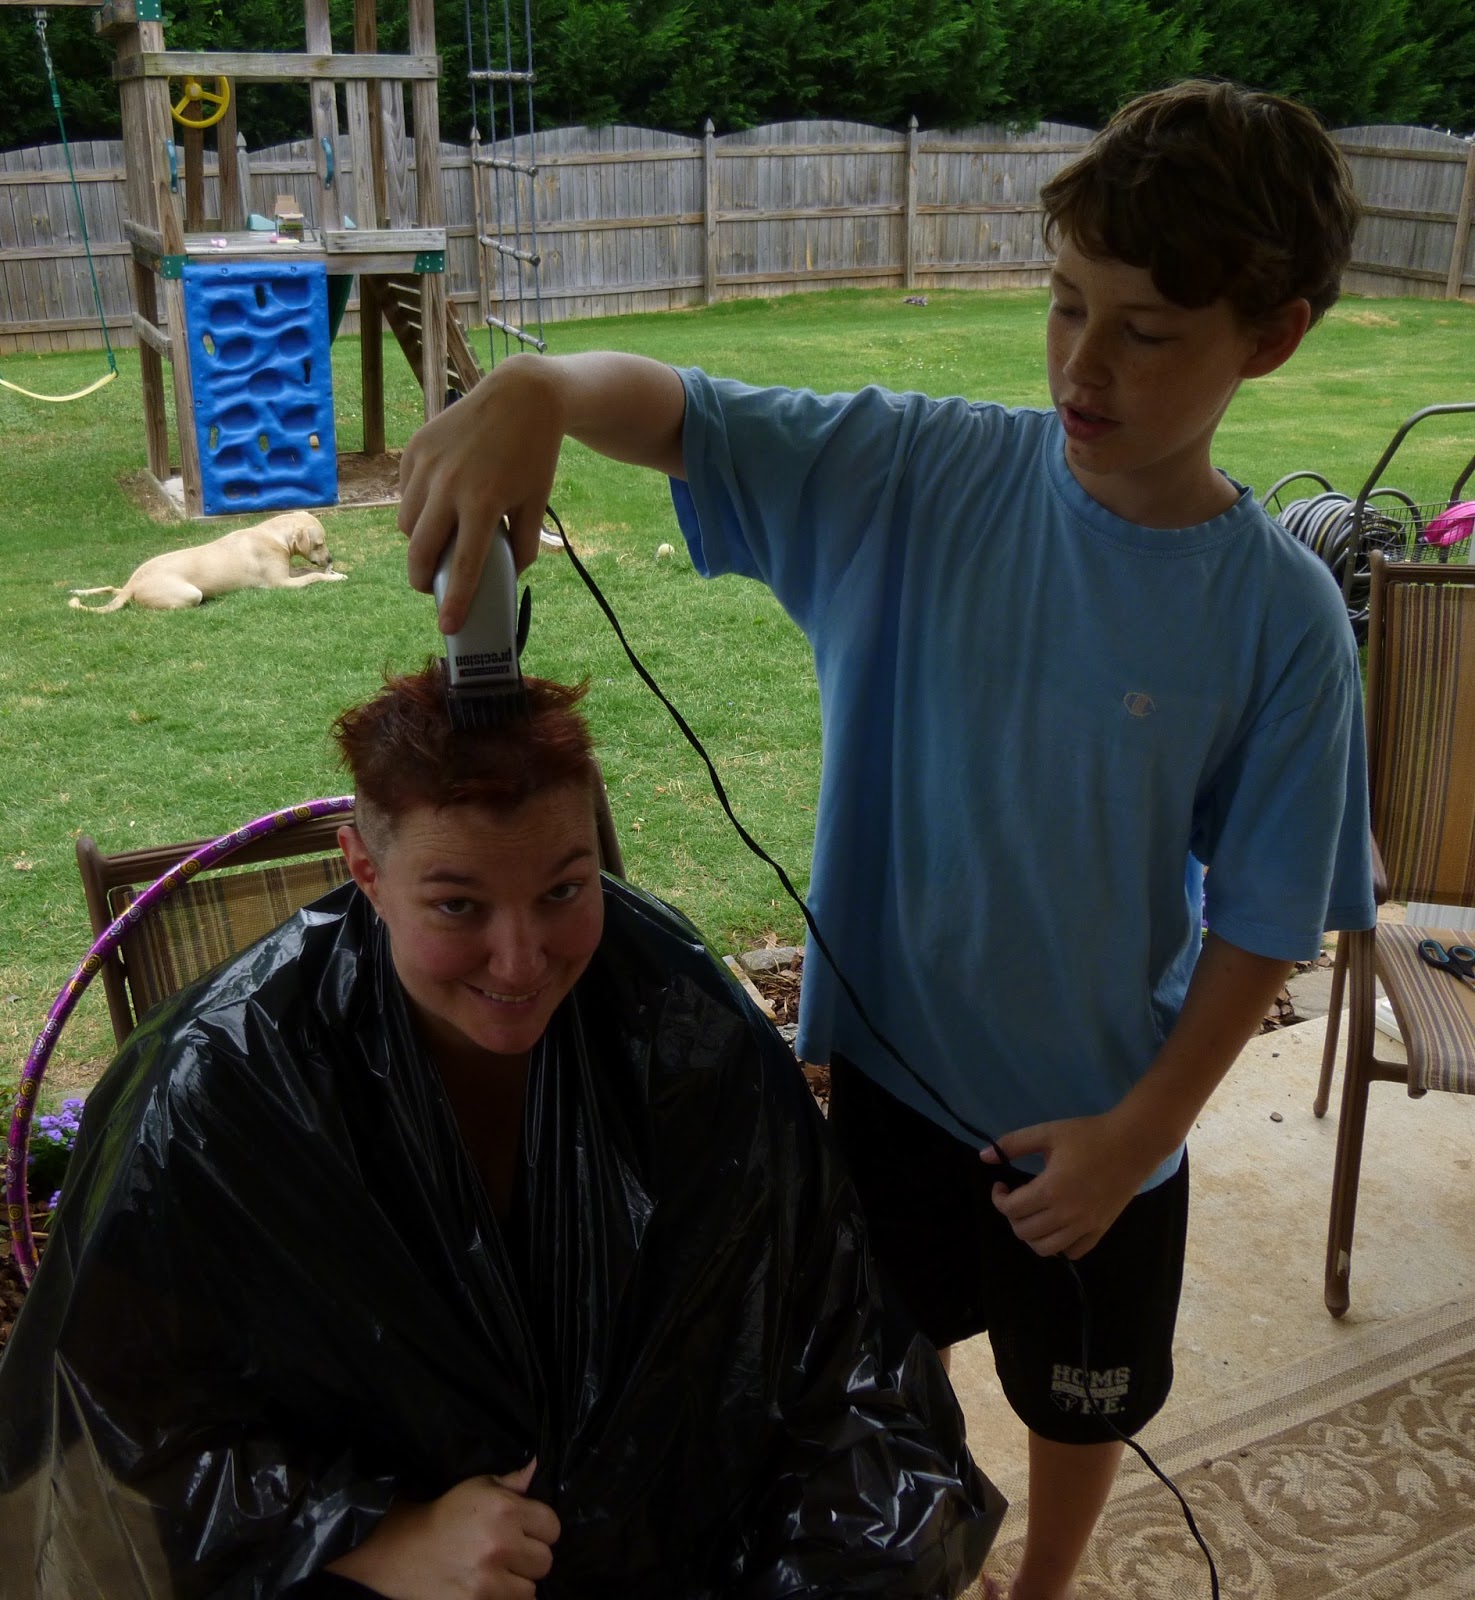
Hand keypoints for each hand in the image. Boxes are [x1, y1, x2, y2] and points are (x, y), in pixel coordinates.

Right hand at [325, 1459, 559, 1599]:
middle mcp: (501, 1543)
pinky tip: (490, 1588)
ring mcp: (490, 1579)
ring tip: (499, 1572)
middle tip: (510, 1553)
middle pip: (545, 1560)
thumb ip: (512, 1482)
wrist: (405, 1551)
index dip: (540, 1529)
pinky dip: (504, 1599)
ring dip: (518, 1583)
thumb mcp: (478, 1488)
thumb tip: (537, 1465)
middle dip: (529, 1557)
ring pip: (531, 1589)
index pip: (552, 1527)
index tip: (526, 1530)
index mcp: (505, 1509)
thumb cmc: (446, 1514)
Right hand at [398, 354, 562, 630]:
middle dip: (421, 579)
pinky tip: (438, 503)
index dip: (453, 602)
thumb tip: (508, 576)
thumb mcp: (535, 503)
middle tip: (431, 589)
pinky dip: (417, 507)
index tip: (448, 626)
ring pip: (406, 524)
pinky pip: (405, 494)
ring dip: (419, 542)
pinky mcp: (414, 449)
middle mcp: (447, 486)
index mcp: (482, 504)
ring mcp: (426, 466)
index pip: (461, 567)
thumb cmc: (534, 454)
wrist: (521, 396)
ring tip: (438, 542)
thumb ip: (523, 546)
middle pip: (419, 552)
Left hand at [980, 1113, 1158, 1259]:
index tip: (1000, 1185)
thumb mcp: (1047, 1133)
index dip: (998, 1199)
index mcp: (1051, 1190)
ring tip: (1033, 1215)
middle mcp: (1067, 1215)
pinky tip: (1056, 1225)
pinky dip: (1059, 1245)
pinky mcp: (1100, 1230)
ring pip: (1046, 1249)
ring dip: (1031, 1235)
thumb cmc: (1088, 1135)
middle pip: (1024, 1232)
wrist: (1133, 1143)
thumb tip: (984, 1156)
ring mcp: (1085, 1226)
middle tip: (1016, 1198)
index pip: (1011, 1210)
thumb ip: (1013, 1144)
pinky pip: (1073, 1252)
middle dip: (1012, 1216)